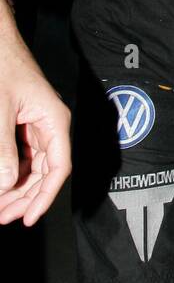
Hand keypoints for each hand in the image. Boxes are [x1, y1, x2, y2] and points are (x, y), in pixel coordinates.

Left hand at [0, 61, 70, 225]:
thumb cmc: (4, 65)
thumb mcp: (1, 112)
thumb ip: (4, 150)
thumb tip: (7, 184)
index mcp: (54, 120)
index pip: (58, 168)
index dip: (45, 196)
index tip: (29, 217)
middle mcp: (49, 124)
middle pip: (46, 172)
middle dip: (26, 197)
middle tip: (4, 216)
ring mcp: (36, 124)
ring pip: (32, 166)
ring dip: (16, 187)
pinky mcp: (22, 123)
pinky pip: (21, 154)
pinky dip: (10, 170)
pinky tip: (0, 182)